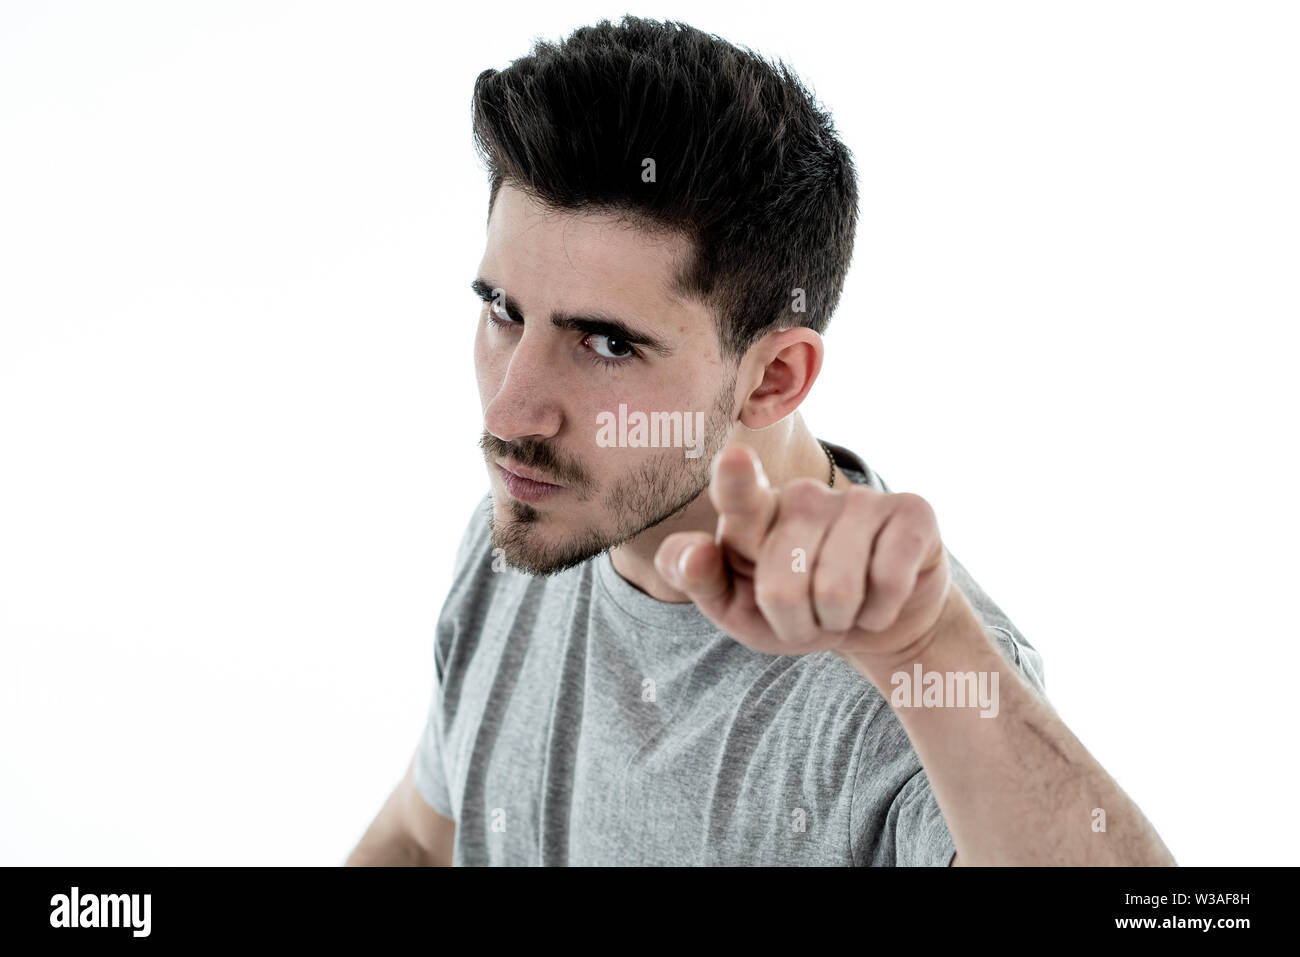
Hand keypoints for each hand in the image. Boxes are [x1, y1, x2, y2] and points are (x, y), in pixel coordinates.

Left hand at [654, 443, 956, 662]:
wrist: (876, 622)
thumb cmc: (796, 610)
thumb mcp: (738, 608)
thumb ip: (698, 579)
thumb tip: (694, 553)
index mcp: (753, 514)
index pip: (738, 496)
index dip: (737, 481)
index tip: (733, 460)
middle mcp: (802, 496)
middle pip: (784, 587)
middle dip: (794, 624)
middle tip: (808, 616)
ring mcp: (859, 498)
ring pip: (837, 591)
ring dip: (839, 622)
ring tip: (844, 608)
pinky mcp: (910, 511)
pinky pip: (887, 582)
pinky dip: (880, 613)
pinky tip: (881, 600)